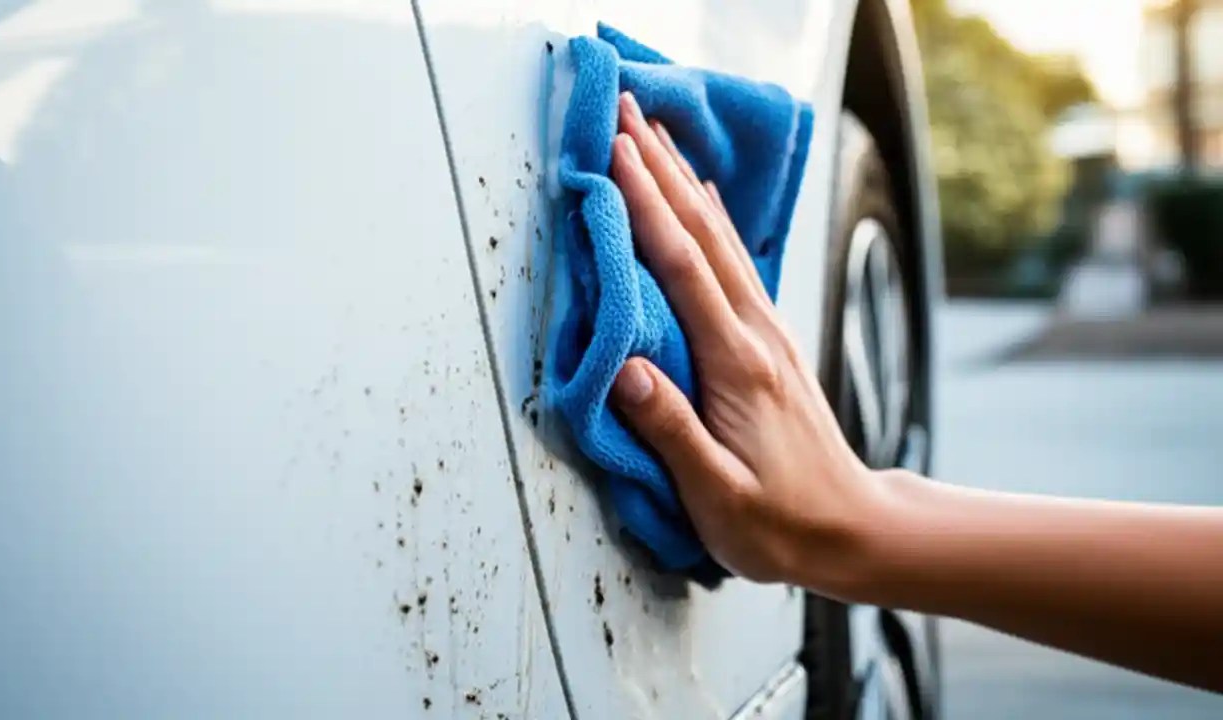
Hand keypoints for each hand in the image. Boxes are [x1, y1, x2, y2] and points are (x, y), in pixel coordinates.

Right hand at [609, 92, 880, 591]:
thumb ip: (669, 430)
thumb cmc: (779, 523)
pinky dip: (712, 218)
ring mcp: (767, 333)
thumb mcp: (717, 494)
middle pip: (702, 234)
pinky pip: (735, 261)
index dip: (646, 206)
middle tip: (627, 113)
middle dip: (662, 169)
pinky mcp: (769, 341)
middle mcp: (755, 334)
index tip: (616, 151)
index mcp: (736, 364)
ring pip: (721, 239)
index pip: (681, 268)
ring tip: (655, 134)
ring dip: (684, 181)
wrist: (852, 530)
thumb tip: (622, 368)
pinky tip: (703, 196)